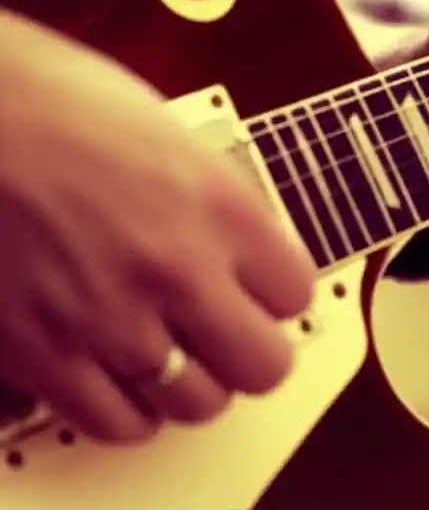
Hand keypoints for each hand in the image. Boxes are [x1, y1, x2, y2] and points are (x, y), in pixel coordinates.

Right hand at [0, 12, 314, 442]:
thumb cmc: (40, 99)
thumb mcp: (160, 130)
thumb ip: (209, 199)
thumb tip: (237, 243)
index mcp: (217, 206)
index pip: (294, 292)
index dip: (275, 294)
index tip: (257, 289)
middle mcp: (177, 270)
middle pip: (264, 365)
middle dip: (249, 351)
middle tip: (225, 333)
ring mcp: (111, 320)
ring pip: (198, 403)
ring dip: (190, 383)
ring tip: (171, 355)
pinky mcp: (42, 356)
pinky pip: (118, 423)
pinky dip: (127, 411)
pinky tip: (119, 380)